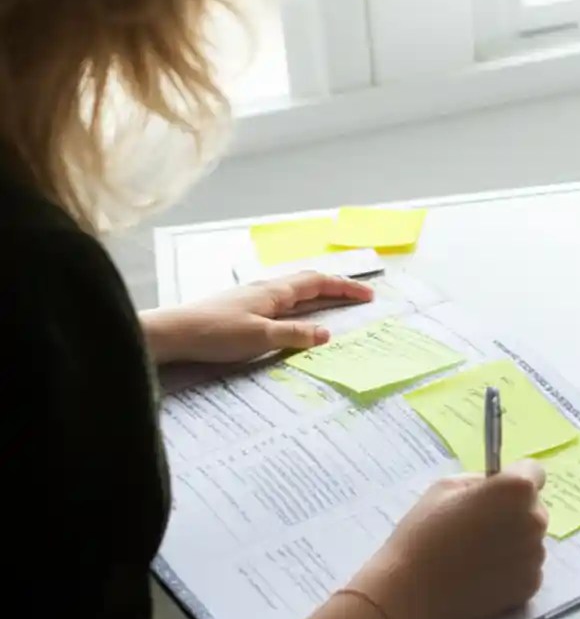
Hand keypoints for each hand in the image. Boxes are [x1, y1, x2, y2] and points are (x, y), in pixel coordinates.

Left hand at [139, 272, 373, 363]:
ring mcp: (254, 296)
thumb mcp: (260, 337)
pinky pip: (284, 300)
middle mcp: (266, 288)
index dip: (345, 288)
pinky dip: (302, 303)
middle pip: (309, 281)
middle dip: (337, 287)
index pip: (318, 283)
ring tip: (335, 301)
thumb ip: (295, 335)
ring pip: (296, 289)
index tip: (368, 295)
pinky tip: (298, 314)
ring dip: (319, 293)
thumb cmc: (215, 333)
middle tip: (360, 296)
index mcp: (275, 291)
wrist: (173, 333)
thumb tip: (326, 333)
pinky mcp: (244, 307)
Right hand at [348, 460, 548, 618]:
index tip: (496, 492)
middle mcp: (535, 521)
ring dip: (513, 541)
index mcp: (517, 490)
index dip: (513, 479)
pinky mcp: (531, 586)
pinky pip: (527, 567)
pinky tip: (482, 574)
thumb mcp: (445, 487)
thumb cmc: (424, 533)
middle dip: (513, 511)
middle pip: (533, 508)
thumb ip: (479, 482)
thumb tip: (494, 487)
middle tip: (480, 526)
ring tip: (477, 553)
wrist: (412, 592)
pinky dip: (511, 569)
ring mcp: (536, 557)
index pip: (534, 472)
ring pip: (530, 539)